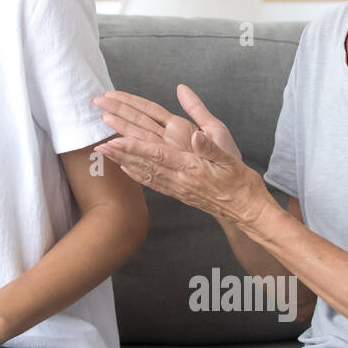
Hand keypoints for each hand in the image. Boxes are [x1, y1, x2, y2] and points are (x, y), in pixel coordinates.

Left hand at [93, 88, 268, 229]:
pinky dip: (137, 175)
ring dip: (123, 162)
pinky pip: (153, 184)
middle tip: (98, 145)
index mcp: (190, 167)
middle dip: (120, 153)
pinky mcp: (180, 194)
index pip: (155, 154)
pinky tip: (126, 170)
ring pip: (145, 174)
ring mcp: (178, 189)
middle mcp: (179, 180)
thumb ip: (210, 147)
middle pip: (143, 164)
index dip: (133, 147)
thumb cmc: (242, 184)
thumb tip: (195, 135)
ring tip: (105, 154)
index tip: (113, 140)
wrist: (248, 213)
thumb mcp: (230, 160)